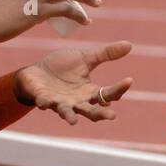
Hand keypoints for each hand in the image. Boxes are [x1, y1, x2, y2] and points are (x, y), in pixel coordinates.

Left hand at [14, 41, 133, 124]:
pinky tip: (44, 103)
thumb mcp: (86, 58)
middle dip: (101, 114)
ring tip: (73, 121)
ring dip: (69, 116)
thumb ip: (106, 54)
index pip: (108, 94)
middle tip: (112, 116)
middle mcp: (77, 101)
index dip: (119, 89)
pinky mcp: (43, 99)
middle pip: (92, 111)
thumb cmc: (62, 68)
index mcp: (89, 92)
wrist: (36, 72)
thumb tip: (129, 45)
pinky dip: (44, 103)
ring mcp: (60, 102)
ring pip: (67, 112)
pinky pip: (44, 103)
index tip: (129, 80)